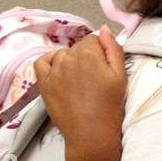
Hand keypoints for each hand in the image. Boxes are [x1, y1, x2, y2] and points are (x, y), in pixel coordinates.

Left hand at [35, 27, 126, 153]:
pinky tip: (58, 70)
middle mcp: (68, 57)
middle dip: (86, 56)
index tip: (104, 66)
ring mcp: (53, 70)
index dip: (100, 51)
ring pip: (62, 55)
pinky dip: (49, 62)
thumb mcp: (120, 75)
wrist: (91, 132)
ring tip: (79, 79)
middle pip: (77, 47)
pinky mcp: (44, 83)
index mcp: (89, 53)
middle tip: (94, 77)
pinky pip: (41, 62)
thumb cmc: (110, 104)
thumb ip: (113, 48)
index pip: (93, 39)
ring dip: (70, 61)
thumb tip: (104, 28)